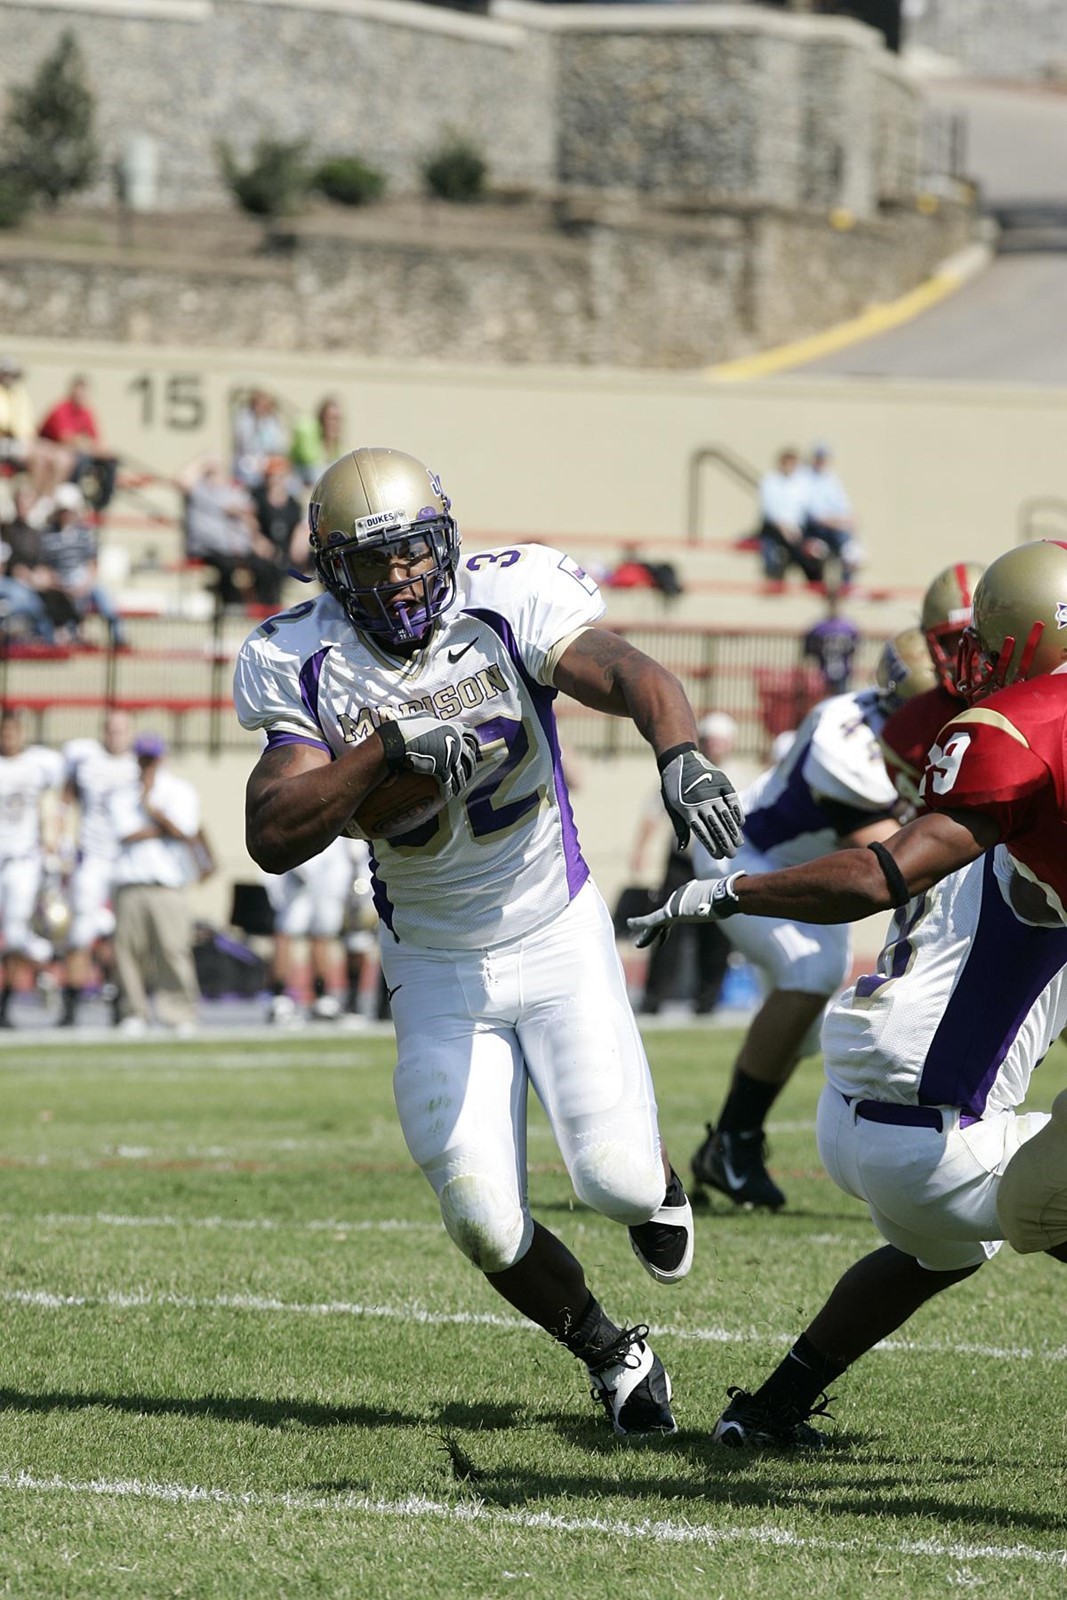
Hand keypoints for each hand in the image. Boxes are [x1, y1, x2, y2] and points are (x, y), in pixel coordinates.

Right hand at [378, 714, 480, 797]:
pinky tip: (448, 796)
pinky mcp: (443, 770)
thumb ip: (431, 717)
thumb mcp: (422, 716)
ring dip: (461, 782)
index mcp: (453, 728)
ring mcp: (451, 757)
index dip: (474, 740)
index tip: (476, 746)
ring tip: (460, 789)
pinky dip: (448, 791)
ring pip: (461, 773)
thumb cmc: (409, 727)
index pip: (471, 733)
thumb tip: (432, 718)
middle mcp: (456, 743)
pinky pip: (448, 783)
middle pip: (469, 757)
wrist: (400, 741)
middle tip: (470, 773)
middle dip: (471, 767)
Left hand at [628, 872, 744, 948]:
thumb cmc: (728, 896)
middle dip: (655, 930)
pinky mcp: (670, 912)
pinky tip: (630, 925)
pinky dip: (641, 923)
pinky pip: (651, 920)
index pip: (679, 911)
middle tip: (644, 939)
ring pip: (656, 923)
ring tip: (638, 943)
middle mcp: (680, 899)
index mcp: (690, 897)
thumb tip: (746, 894)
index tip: (668, 931)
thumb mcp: (726, 899)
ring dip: (647, 934)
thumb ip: (729, 899)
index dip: (672, 923)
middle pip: (665, 919)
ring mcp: (674, 906)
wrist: (722, 894)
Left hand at [660, 749, 743, 858]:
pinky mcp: (722, 782)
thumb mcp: (672, 807)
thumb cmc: (674, 787)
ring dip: (733, 830)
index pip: (702, 832)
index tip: (719, 856)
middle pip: (715, 826)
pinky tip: (740, 823)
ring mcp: (712, 791)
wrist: (679, 759)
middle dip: (725, 842)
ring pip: (725, 815)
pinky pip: (732, 799)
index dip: (712, 845)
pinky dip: (737, 811)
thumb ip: (680, 827)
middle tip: (732, 855)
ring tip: (739, 843)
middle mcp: (700, 801)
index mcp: (686, 809)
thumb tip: (680, 849)